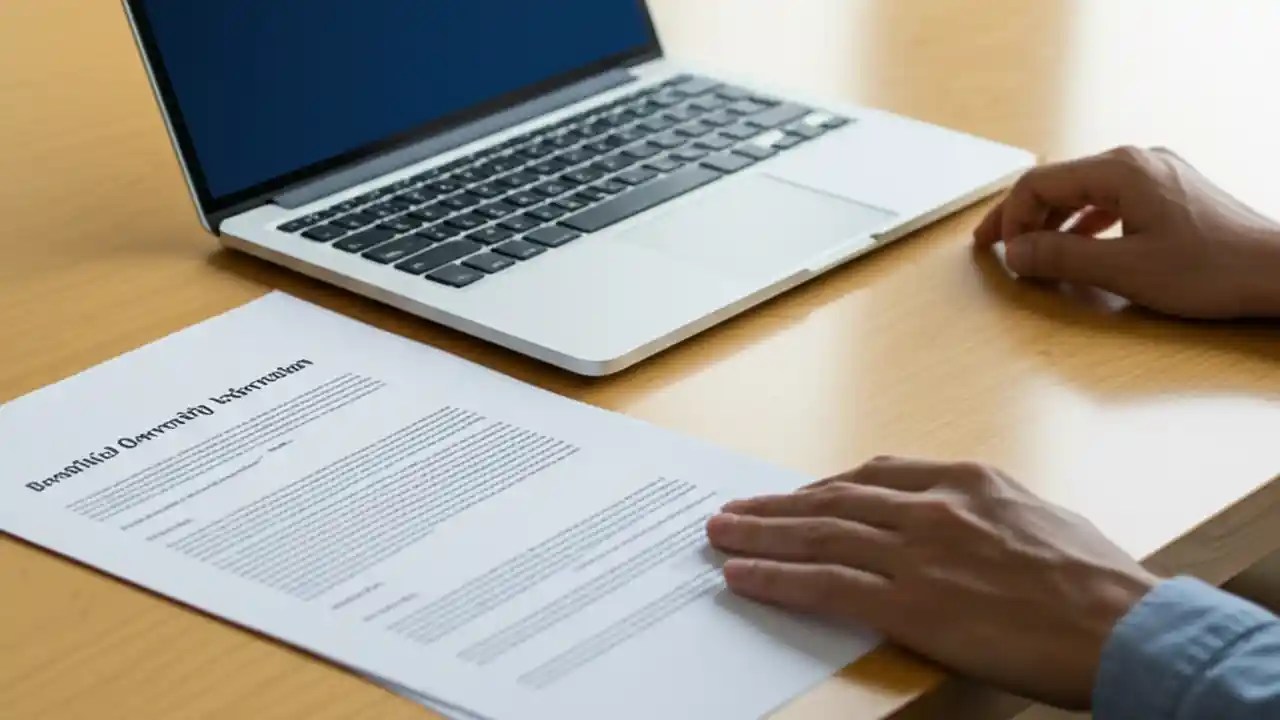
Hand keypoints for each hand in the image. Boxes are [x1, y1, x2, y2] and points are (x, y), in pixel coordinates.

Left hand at [705, 457, 1157, 708]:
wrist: (1127, 624)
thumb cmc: (1099, 580)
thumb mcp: (1041, 519)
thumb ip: (987, 511)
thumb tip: (960, 521)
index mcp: (967, 480)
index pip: (874, 475)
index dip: (823, 487)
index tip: (794, 495)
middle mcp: (932, 506)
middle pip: (832, 499)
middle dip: (775, 507)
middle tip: (731, 510)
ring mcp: (917, 553)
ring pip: (817, 534)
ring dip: (759, 535)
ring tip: (719, 535)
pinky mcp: (910, 603)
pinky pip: (826, 585)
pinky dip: (776, 578)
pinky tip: (743, 577)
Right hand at [974, 145, 1279, 318]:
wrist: (1278, 271)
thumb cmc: (1212, 269)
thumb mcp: (1124, 270)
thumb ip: (1060, 258)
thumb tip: (1014, 253)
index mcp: (1120, 170)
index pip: (1038, 183)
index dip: (1010, 219)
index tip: (1002, 255)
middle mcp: (1135, 162)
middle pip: (1057, 183)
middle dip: (1021, 218)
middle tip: (994, 249)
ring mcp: (1155, 174)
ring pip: (1081, 191)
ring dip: (1050, 222)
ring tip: (1029, 251)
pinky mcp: (1168, 193)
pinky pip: (1108, 200)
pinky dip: (1081, 222)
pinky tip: (1076, 246)